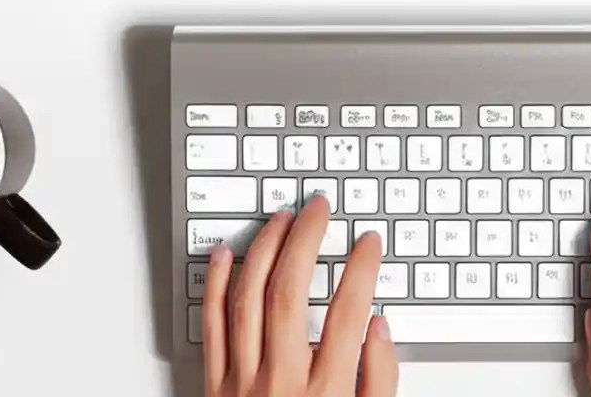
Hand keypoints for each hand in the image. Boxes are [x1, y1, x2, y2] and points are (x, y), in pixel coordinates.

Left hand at [202, 196, 398, 396]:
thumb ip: (379, 380)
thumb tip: (380, 329)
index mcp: (325, 393)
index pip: (348, 314)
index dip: (362, 270)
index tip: (368, 244)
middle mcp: (280, 381)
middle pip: (289, 293)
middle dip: (305, 241)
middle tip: (317, 211)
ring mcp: (242, 382)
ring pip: (248, 300)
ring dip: (264, 251)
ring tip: (281, 221)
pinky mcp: (214, 386)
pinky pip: (211, 327)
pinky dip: (215, 286)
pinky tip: (224, 255)